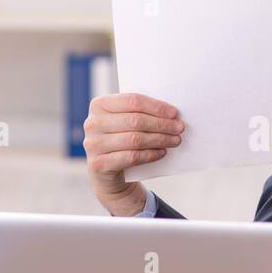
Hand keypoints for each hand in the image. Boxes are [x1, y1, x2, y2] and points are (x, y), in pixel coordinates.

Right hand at [82, 93, 183, 215]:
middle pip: (135, 120)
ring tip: (175, 140)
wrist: (106, 171)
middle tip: (179, 128)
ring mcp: (93, 144)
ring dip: (160, 139)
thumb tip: (171, 113)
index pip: (132, 101)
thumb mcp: (125, 121)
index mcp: (99, 105)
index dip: (156, 107)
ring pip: (134, 139)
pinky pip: (131, 157)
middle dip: (161, 124)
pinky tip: (162, 152)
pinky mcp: (98, 164)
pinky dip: (150, 154)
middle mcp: (92, 123)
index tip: (174, 113)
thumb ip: (140, 113)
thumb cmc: (120, 138)